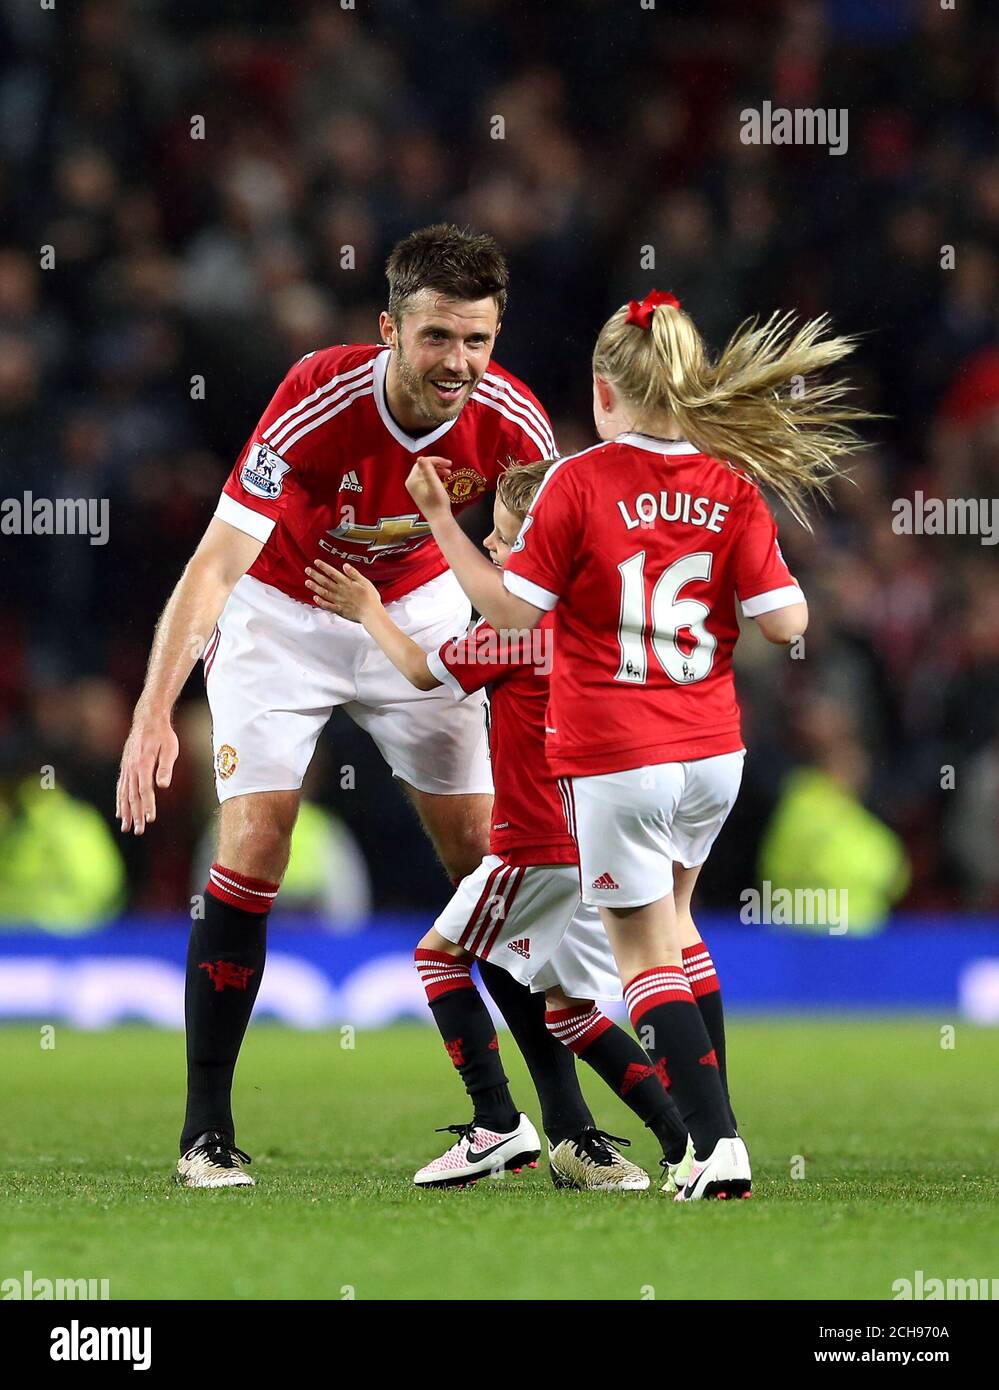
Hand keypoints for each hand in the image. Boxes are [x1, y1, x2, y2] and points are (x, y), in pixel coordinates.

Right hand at [116, 707, 178, 834]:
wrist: (148, 719)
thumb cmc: (163, 734)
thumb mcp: (170, 748)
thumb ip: (166, 767)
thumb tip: (163, 785)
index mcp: (143, 764)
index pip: (145, 790)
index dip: (147, 805)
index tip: (150, 819)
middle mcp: (132, 768)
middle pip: (133, 796)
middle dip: (135, 814)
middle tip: (138, 831)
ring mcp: (126, 768)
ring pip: (124, 794)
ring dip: (125, 812)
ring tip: (126, 827)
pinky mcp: (125, 768)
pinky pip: (120, 788)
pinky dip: (119, 801)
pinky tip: (119, 813)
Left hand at [305, 559, 381, 622]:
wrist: (371, 613)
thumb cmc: (370, 598)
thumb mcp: (364, 582)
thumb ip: (354, 573)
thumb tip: (345, 565)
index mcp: (347, 583)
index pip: (332, 573)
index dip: (323, 567)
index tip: (316, 562)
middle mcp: (340, 591)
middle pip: (325, 582)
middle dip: (315, 575)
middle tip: (307, 570)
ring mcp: (339, 601)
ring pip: (324, 593)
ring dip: (315, 587)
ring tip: (307, 582)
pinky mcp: (339, 610)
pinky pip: (327, 605)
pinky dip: (320, 602)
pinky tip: (315, 598)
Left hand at [406, 456, 453, 522]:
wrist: (439, 519)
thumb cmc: (438, 503)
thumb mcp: (434, 484)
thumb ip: (427, 470)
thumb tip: (420, 457)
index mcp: (412, 480)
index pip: (423, 463)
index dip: (436, 460)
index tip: (448, 463)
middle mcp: (411, 483)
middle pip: (424, 466)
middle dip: (437, 464)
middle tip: (449, 466)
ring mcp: (415, 488)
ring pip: (426, 472)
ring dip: (437, 470)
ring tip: (448, 473)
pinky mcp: (420, 492)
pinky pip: (427, 479)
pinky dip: (435, 476)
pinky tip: (443, 479)